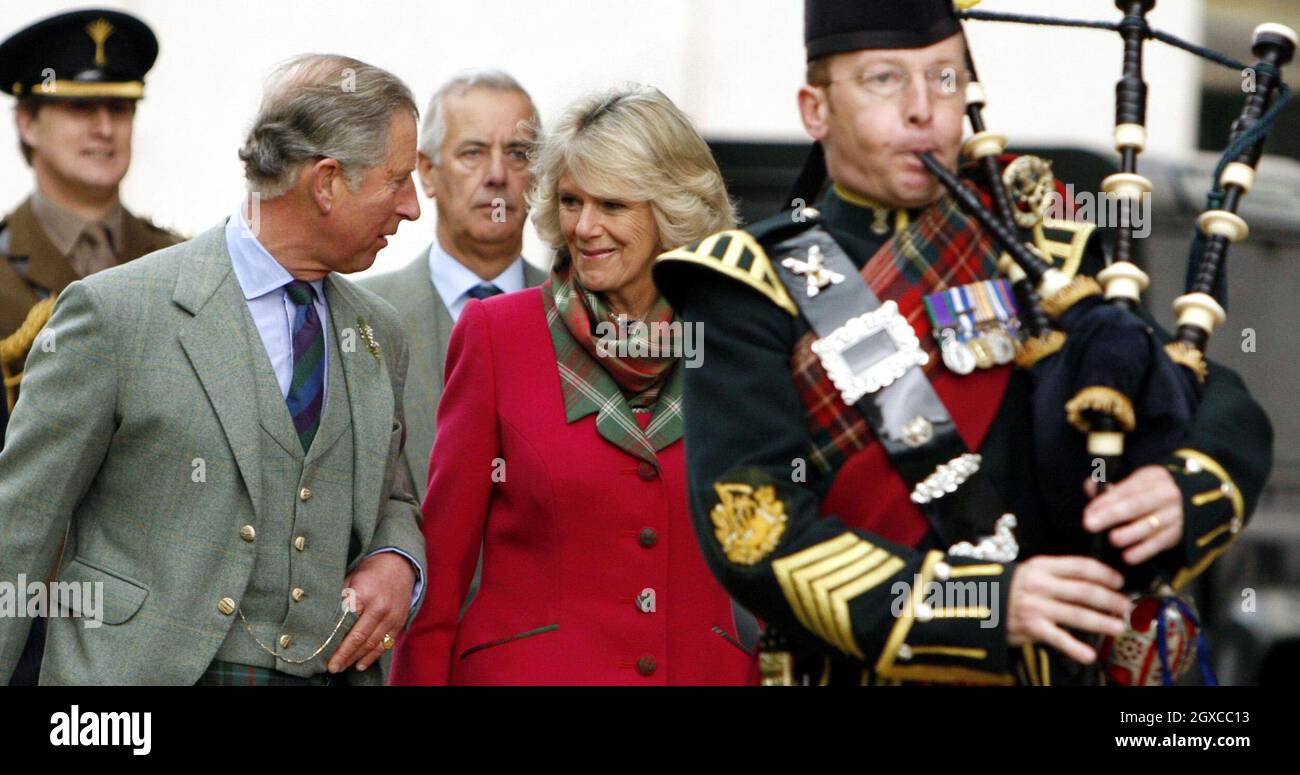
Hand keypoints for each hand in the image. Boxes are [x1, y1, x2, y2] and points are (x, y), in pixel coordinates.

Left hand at [327, 552, 415, 673]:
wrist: (400, 565)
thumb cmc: (369, 573)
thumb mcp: (351, 579)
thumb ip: (339, 599)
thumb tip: (322, 620)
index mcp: (365, 594)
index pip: (346, 623)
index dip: (335, 639)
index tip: (324, 652)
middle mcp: (380, 607)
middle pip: (359, 637)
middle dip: (344, 655)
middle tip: (332, 667)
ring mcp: (391, 617)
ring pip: (372, 644)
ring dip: (356, 658)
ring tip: (343, 667)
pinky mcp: (399, 623)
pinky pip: (385, 644)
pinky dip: (372, 656)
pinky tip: (360, 665)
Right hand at [1007, 556, 1130, 663]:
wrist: (977, 601)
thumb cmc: (1010, 588)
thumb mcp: (1031, 572)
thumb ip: (1058, 574)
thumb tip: (1094, 581)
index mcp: (1042, 566)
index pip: (1080, 567)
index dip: (1104, 574)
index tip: (1119, 582)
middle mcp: (1040, 585)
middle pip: (1085, 591)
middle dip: (1110, 600)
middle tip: (1125, 606)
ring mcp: (1036, 607)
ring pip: (1077, 615)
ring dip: (1102, 622)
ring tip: (1118, 626)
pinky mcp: (1031, 628)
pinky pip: (1059, 639)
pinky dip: (1076, 648)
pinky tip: (1090, 655)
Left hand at [1083, 465, 1183, 565]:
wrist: (1185, 506)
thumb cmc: (1147, 494)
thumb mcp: (1134, 483)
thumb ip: (1110, 487)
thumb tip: (1090, 487)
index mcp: (1153, 477)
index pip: (1125, 490)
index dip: (1104, 502)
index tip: (1087, 513)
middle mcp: (1167, 494)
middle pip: (1135, 506)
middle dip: (1110, 515)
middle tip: (1089, 525)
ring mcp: (1174, 515)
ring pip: (1149, 526)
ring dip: (1128, 534)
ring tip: (1112, 539)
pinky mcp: (1177, 534)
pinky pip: (1158, 544)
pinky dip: (1143, 551)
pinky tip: (1128, 557)